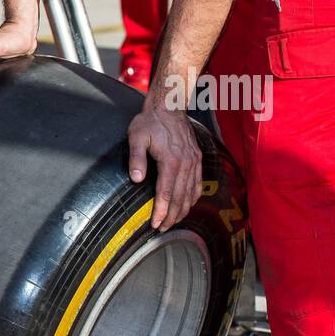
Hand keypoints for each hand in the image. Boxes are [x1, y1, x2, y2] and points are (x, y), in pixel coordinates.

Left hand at [127, 103, 201, 229]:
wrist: (169, 106)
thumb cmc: (150, 121)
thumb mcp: (137, 137)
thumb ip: (136, 159)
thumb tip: (136, 180)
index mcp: (171, 161)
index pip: (166, 193)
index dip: (161, 211)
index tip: (156, 224)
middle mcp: (186, 163)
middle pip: (180, 197)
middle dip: (172, 216)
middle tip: (163, 229)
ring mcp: (194, 161)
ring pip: (191, 192)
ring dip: (183, 210)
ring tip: (174, 222)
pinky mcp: (197, 158)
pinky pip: (198, 183)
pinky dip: (193, 197)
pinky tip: (187, 205)